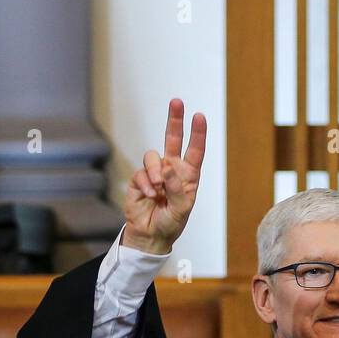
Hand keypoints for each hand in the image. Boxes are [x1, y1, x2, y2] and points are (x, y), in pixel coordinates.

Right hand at [120, 98, 207, 255]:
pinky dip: (145, 185)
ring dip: (155, 172)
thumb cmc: (171, 223)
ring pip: (153, 157)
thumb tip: (168, 169)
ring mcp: (155, 173)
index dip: (197, 134)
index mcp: (188, 176)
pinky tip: (150, 196)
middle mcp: (172, 170)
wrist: (150, 235)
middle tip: (177, 102)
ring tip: (158, 190)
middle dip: (175, 120)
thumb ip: (177, 190)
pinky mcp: (139, 179)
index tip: (199, 116)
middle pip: (173, 139)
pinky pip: (141, 173)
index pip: (195, 151)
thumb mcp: (181, 210)